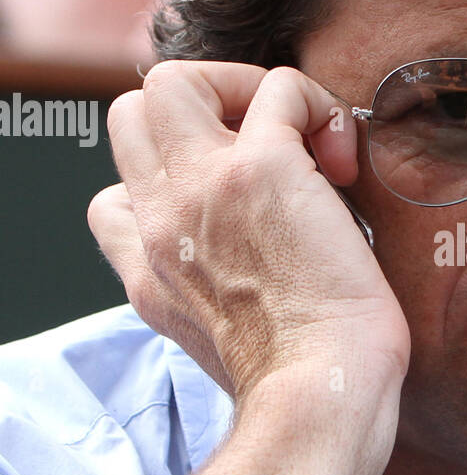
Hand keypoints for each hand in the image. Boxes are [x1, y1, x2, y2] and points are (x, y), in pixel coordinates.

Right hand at [88, 61, 410, 405]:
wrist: (322, 393)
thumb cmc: (303, 384)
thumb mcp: (227, 347)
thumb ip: (216, 294)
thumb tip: (258, 258)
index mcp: (149, 272)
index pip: (114, 200)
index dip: (174, 183)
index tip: (237, 209)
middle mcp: (160, 223)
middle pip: (129, 119)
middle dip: (201, 112)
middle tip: (269, 154)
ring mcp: (200, 188)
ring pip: (175, 80)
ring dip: (245, 89)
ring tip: (301, 142)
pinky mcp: (261, 167)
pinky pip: (278, 86)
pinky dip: (316, 104)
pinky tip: (343, 160)